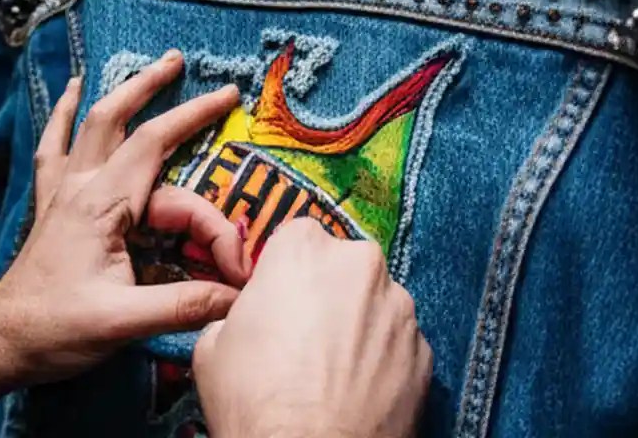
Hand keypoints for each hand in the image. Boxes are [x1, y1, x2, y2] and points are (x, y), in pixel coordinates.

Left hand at [0, 50, 250, 383]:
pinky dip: (64, 114)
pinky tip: (71, 91)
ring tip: (147, 66)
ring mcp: (62, 192)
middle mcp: (81, 187)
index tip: (238, 247)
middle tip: (186, 61)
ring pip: (92, 124)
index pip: (164, 169)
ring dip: (121, 91)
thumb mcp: (124, 322)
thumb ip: (185, 305)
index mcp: (101, 205)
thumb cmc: (55, 330)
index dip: (210, 208)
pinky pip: (56, 145)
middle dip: (156, 87)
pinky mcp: (51, 206)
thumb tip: (240, 298)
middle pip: (123, 120)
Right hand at [193, 219, 431, 437]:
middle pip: (343, 266)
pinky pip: (398, 343)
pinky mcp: (425, 351)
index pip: (296, 237)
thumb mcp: (212, 344)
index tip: (276, 301)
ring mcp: (400, 308)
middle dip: (327, 293)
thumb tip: (249, 323)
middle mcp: (360, 265)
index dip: (284, 272)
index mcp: (305, 249)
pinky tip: (357, 390)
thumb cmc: (256, 400)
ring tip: (331, 371)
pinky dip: (382, 360)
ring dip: (359, 326)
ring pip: (376, 304)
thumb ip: (239, 313)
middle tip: (303, 337)